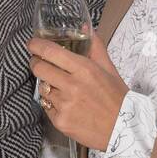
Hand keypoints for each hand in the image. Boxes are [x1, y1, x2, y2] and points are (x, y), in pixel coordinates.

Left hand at [28, 29, 127, 151]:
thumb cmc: (117, 98)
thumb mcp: (109, 69)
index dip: (36, 46)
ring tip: (61, 89)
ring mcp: (64, 105)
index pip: (50, 52)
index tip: (32, 44)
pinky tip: (66, 105)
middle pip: (39, 68)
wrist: (124, 130)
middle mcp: (71, 86)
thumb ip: (95, 47)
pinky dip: (52, 104)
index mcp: (84, 69)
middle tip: (40, 63)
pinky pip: (47, 107)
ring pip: (43, 88)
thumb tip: (84, 27)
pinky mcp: (60, 121)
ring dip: (48, 86)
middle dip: (36, 63)